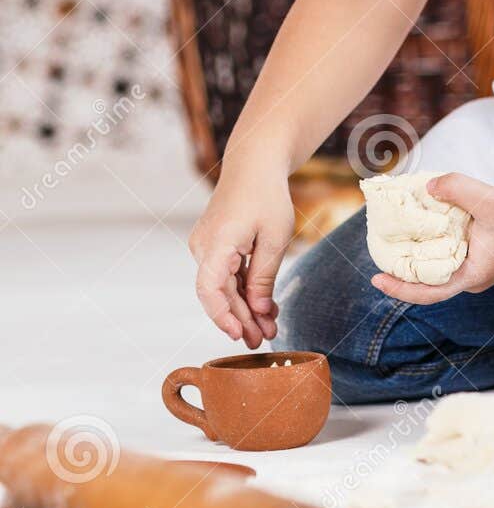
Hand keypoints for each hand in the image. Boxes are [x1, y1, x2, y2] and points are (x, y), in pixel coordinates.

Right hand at [188, 165, 294, 347]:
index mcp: (217, 243)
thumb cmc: (267, 196)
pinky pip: (227, 274)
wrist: (254, 165)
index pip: (210, 290)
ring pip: (223, 286)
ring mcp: (206, 246)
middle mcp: (204, 247)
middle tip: (262, 341)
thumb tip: (259, 310)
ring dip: (244, 308)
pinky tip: (264, 307)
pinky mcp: (215, 246)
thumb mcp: (275, 238)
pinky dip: (244, 290)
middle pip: (218, 293)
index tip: (238, 335)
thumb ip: (264, 276)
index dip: (222, 316)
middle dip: (241, 319)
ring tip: (267, 330)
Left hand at [369, 174, 493, 305]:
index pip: (429, 293)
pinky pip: (447, 250)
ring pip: (436, 265)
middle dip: (401, 270)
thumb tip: (428, 186)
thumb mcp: (489, 199)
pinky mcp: (478, 250)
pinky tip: (420, 222)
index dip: (400, 289)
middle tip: (378, 253)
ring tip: (392, 238)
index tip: (376, 280)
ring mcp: (475, 264)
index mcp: (471, 275)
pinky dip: (431, 240)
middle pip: (427, 281)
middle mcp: (470, 275)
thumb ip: (456, 188)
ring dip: (415, 254)